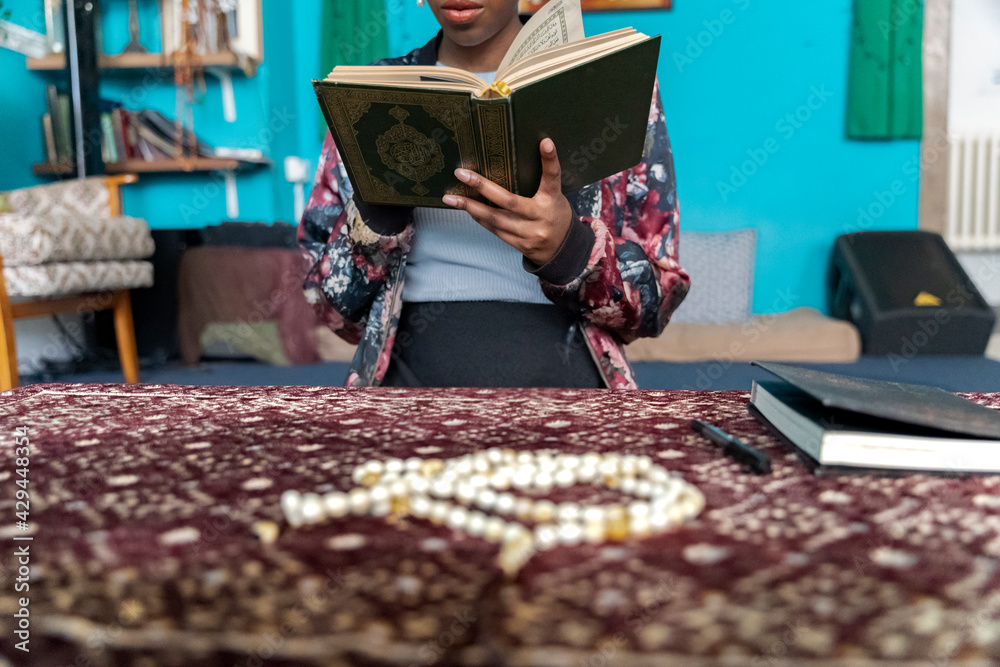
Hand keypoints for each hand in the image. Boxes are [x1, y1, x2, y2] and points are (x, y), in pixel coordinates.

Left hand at [442, 138, 572, 265]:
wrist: (563, 250)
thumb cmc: (555, 215)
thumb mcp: (554, 197)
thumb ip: (540, 182)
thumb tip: (514, 159)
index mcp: (552, 200)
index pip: (552, 177)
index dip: (549, 160)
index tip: (545, 142)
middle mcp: (540, 217)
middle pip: (509, 201)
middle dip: (482, 186)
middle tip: (461, 173)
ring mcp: (529, 233)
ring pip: (495, 219)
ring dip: (470, 207)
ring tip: (451, 198)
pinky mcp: (519, 244)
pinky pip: (494, 229)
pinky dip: (479, 218)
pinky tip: (466, 209)